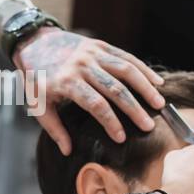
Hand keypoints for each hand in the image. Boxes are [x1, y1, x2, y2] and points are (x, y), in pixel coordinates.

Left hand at [13, 27, 164, 154]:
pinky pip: (125, 57)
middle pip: (114, 89)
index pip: (95, 104)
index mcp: (66, 82)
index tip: (121, 138)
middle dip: (134, 109)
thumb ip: (53, 128)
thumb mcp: (37, 104)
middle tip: (148, 126)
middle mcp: (82, 66)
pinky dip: (143, 69)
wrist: (34, 42)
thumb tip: (67, 151)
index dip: (110, 121)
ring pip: (125, 70)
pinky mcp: (100, 45)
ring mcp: (93, 53)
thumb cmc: (37, 79)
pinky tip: (156, 82)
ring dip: (144, 87)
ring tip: (159, 104)